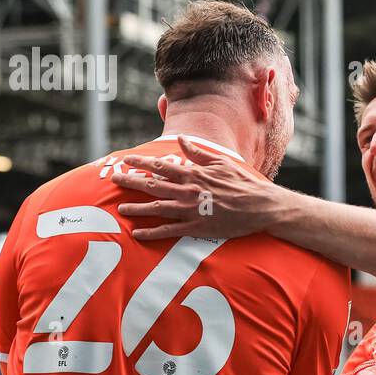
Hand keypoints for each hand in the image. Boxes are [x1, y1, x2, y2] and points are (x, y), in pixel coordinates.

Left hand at [111, 136, 283, 240]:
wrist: (260, 206)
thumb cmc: (243, 184)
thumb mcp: (221, 163)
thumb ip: (198, 153)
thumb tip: (182, 141)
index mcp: (194, 174)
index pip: (161, 166)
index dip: (141, 163)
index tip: (126, 160)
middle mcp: (188, 191)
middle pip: (153, 185)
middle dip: (132, 182)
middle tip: (115, 179)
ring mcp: (191, 210)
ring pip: (157, 208)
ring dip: (137, 208)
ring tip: (122, 208)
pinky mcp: (197, 227)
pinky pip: (169, 231)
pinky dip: (152, 232)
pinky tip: (138, 233)